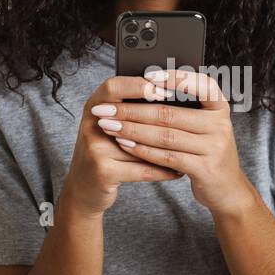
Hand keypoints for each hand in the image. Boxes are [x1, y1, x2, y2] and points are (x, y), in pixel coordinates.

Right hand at [62, 75, 183, 217]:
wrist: (83, 190)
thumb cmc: (104, 153)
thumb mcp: (109, 127)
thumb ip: (129, 112)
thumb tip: (171, 98)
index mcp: (93, 107)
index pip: (114, 87)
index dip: (139, 85)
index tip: (166, 85)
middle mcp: (91, 125)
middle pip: (128, 113)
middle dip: (160, 114)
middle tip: (189, 116)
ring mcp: (95, 150)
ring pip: (141, 145)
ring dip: (168, 148)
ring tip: (191, 145)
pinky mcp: (104, 173)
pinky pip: (143, 170)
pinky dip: (163, 171)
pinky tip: (179, 171)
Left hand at [89, 69, 255, 216]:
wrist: (227, 188)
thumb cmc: (207, 150)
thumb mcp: (205, 125)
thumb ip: (185, 107)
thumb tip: (146, 86)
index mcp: (220, 107)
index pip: (200, 83)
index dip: (173, 78)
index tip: (146, 76)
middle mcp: (221, 124)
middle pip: (170, 113)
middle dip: (132, 110)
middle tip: (106, 108)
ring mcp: (214, 148)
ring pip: (165, 136)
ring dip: (132, 130)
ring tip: (109, 126)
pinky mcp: (204, 169)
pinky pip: (167, 157)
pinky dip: (143, 150)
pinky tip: (125, 144)